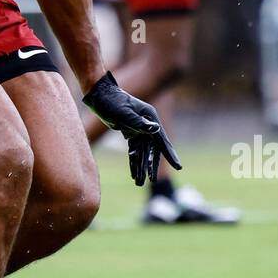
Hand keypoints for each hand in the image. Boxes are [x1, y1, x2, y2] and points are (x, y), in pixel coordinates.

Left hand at [82, 71, 181, 185]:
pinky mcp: (130, 132)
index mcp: (150, 117)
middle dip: (151, 165)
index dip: (170, 154)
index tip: (178, 166)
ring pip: (143, 152)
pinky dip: (134, 161)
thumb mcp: (124, 113)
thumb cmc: (111, 101)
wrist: (99, 95)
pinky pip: (134, 150)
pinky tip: (134, 174)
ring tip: (139, 183)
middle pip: (153, 149)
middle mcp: (147, 124)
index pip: (161, 139)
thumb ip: (139, 122)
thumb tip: (156, 130)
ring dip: (141, 167)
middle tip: (151, 181)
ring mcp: (139, 129)